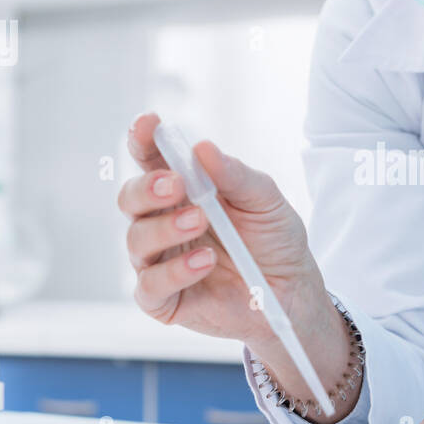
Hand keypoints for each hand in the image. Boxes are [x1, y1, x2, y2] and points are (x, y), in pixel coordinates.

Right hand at [118, 112, 353, 420]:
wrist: (292, 293)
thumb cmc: (274, 240)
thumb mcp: (266, 201)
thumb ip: (235, 176)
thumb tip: (203, 148)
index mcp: (182, 191)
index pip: (150, 160)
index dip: (143, 140)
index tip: (150, 124)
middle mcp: (162, 223)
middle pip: (130, 198)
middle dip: (146, 188)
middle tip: (175, 185)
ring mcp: (159, 261)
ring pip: (136, 240)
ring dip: (165, 228)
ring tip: (199, 222)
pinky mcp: (163, 300)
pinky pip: (150, 286)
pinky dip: (175, 272)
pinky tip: (205, 262)